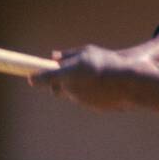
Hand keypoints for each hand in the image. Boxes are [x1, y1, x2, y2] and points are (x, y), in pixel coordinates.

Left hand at [29, 43, 158, 112]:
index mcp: (65, 75)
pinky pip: (86, 99)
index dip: (35, 78)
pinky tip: (102, 85)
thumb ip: (67, 55)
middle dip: (59, 82)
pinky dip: (90, 93)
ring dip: (77, 86)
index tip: (30, 77)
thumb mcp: (86, 52)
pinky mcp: (92, 107)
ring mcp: (80, 100)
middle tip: (67, 72)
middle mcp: (69, 90)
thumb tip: (53, 56)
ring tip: (93, 76)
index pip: (42, 79)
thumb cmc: (106, 63)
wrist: (128, 83)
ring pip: (72, 93)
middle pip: (56, 88)